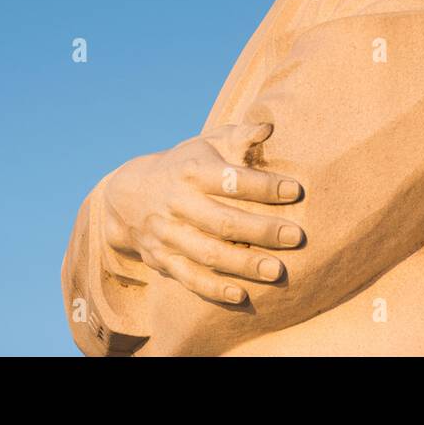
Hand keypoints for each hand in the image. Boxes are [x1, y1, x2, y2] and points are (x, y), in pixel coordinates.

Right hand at [98, 122, 304, 304]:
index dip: (263, 185)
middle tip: (296, 237)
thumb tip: (268, 129)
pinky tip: (241, 295)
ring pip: (208, 253)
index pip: (230, 180)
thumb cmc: (184, 166)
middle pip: (222, 221)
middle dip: (261, 230)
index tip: (295, 190)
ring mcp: (167, 234)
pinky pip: (189, 278)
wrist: (127, 195)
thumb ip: (238, 137)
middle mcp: (177, 203)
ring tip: (277, 272)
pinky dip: (214, 288)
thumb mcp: (205, 144)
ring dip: (243, 265)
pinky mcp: (162, 260)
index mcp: (191, 171)